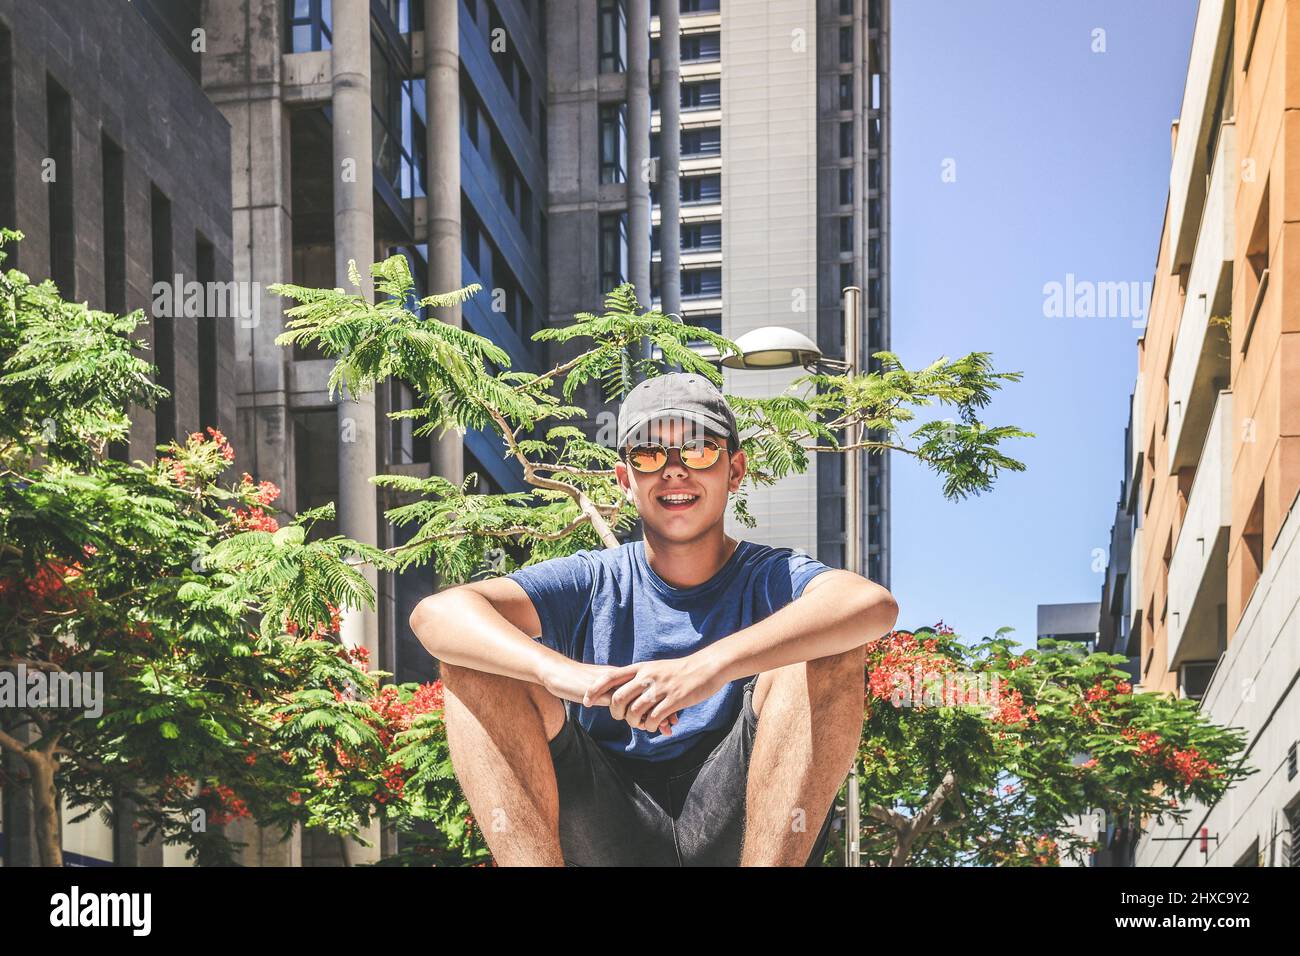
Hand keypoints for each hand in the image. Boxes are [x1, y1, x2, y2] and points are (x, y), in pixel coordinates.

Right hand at [541, 659, 680, 734]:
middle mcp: (622, 678)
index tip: (673, 717)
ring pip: (638, 699)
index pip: (650, 688)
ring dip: (651, 715)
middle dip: (662, 710)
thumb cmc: (579, 681)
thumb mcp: (602, 689)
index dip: (662, 702)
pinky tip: (640, 725)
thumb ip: (616, 696)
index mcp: (625, 676)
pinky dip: (633, 715)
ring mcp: (612, 684)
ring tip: (660, 730)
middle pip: (649, 693)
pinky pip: (621, 704)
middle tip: (673, 726)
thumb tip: (629, 706)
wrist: (558, 672)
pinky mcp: (601, 690)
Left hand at [585, 654, 726, 734]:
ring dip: (634, 723)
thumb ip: (640, 678)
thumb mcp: (656, 668)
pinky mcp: (673, 699)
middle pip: (618, 698)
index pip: (610, 677)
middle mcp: (647, 677)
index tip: (586, 702)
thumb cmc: (681, 670)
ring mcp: (660, 688)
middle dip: (616, 713)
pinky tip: (654, 726)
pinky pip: (653, 719)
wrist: (707, 666)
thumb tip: (625, 691)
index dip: (594, 690)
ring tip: (641, 724)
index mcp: (641, 668)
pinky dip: (650, 727)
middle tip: (622, 719)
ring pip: (635, 711)